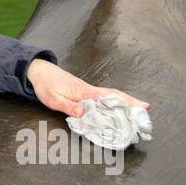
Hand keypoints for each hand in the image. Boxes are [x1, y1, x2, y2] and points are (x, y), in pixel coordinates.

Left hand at [25, 58, 149, 117]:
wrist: (39, 71)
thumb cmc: (45, 86)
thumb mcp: (53, 100)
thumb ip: (68, 107)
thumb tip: (84, 113)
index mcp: (82, 91)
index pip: (106, 97)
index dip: (123, 102)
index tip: (140, 106)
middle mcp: (88, 89)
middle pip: (113, 94)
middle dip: (130, 101)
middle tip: (147, 109)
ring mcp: (88, 89)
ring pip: (110, 95)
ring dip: (124, 101)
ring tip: (139, 109)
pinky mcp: (85, 91)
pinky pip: (103, 96)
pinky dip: (114, 101)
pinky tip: (119, 107)